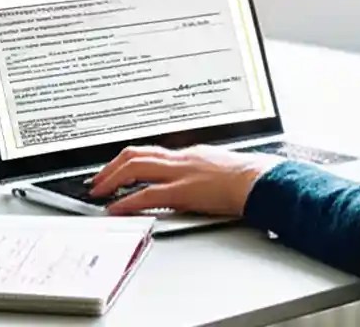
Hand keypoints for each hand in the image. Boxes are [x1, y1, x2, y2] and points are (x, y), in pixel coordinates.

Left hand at [88, 144, 284, 216]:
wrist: (262, 181)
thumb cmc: (248, 178)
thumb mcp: (218, 167)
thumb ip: (200, 170)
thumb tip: (191, 179)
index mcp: (188, 154)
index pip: (150, 151)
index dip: (127, 160)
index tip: (115, 170)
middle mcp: (180, 158)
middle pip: (135, 154)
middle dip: (111, 167)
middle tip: (97, 181)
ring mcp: (180, 173)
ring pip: (135, 167)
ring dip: (111, 179)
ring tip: (99, 192)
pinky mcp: (183, 191)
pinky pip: (147, 194)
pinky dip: (126, 201)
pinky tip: (115, 208)